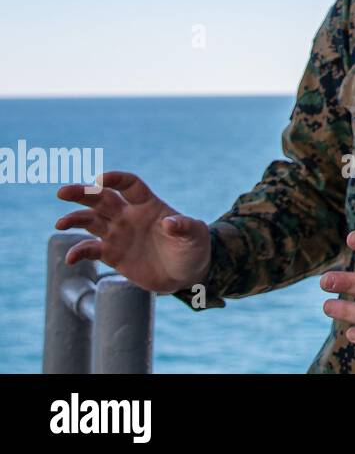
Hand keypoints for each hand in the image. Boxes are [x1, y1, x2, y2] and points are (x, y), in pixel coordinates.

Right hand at [54, 171, 210, 294]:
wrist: (186, 273)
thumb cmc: (193, 248)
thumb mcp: (194, 236)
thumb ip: (183, 227)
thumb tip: (169, 223)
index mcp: (149, 204)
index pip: (129, 185)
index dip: (115, 179)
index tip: (100, 179)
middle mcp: (129, 216)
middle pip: (102, 199)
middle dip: (83, 193)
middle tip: (63, 192)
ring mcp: (119, 234)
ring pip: (91, 221)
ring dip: (75, 220)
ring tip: (61, 224)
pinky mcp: (113, 255)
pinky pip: (91, 250)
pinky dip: (79, 252)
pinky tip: (71, 258)